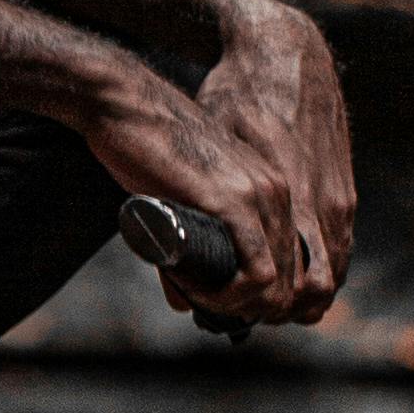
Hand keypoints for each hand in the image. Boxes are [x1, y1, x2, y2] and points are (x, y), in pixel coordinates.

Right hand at [83, 0, 353, 328]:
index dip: (255, 299)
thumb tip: (185, 302)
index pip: (288, 267)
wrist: (124, 104)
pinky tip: (196, 293)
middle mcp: (278, 192)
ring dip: (235, 306)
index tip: (215, 301)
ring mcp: (260, 196)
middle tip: (203, 306)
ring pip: (276, 285)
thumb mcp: (184, 199)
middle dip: (247, 308)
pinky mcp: (235, 202)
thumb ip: (190, 245)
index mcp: (273, 189)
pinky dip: (229, 297)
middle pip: (288, 283)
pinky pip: (257, 273)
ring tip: (193, 297)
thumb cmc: (144, 147)